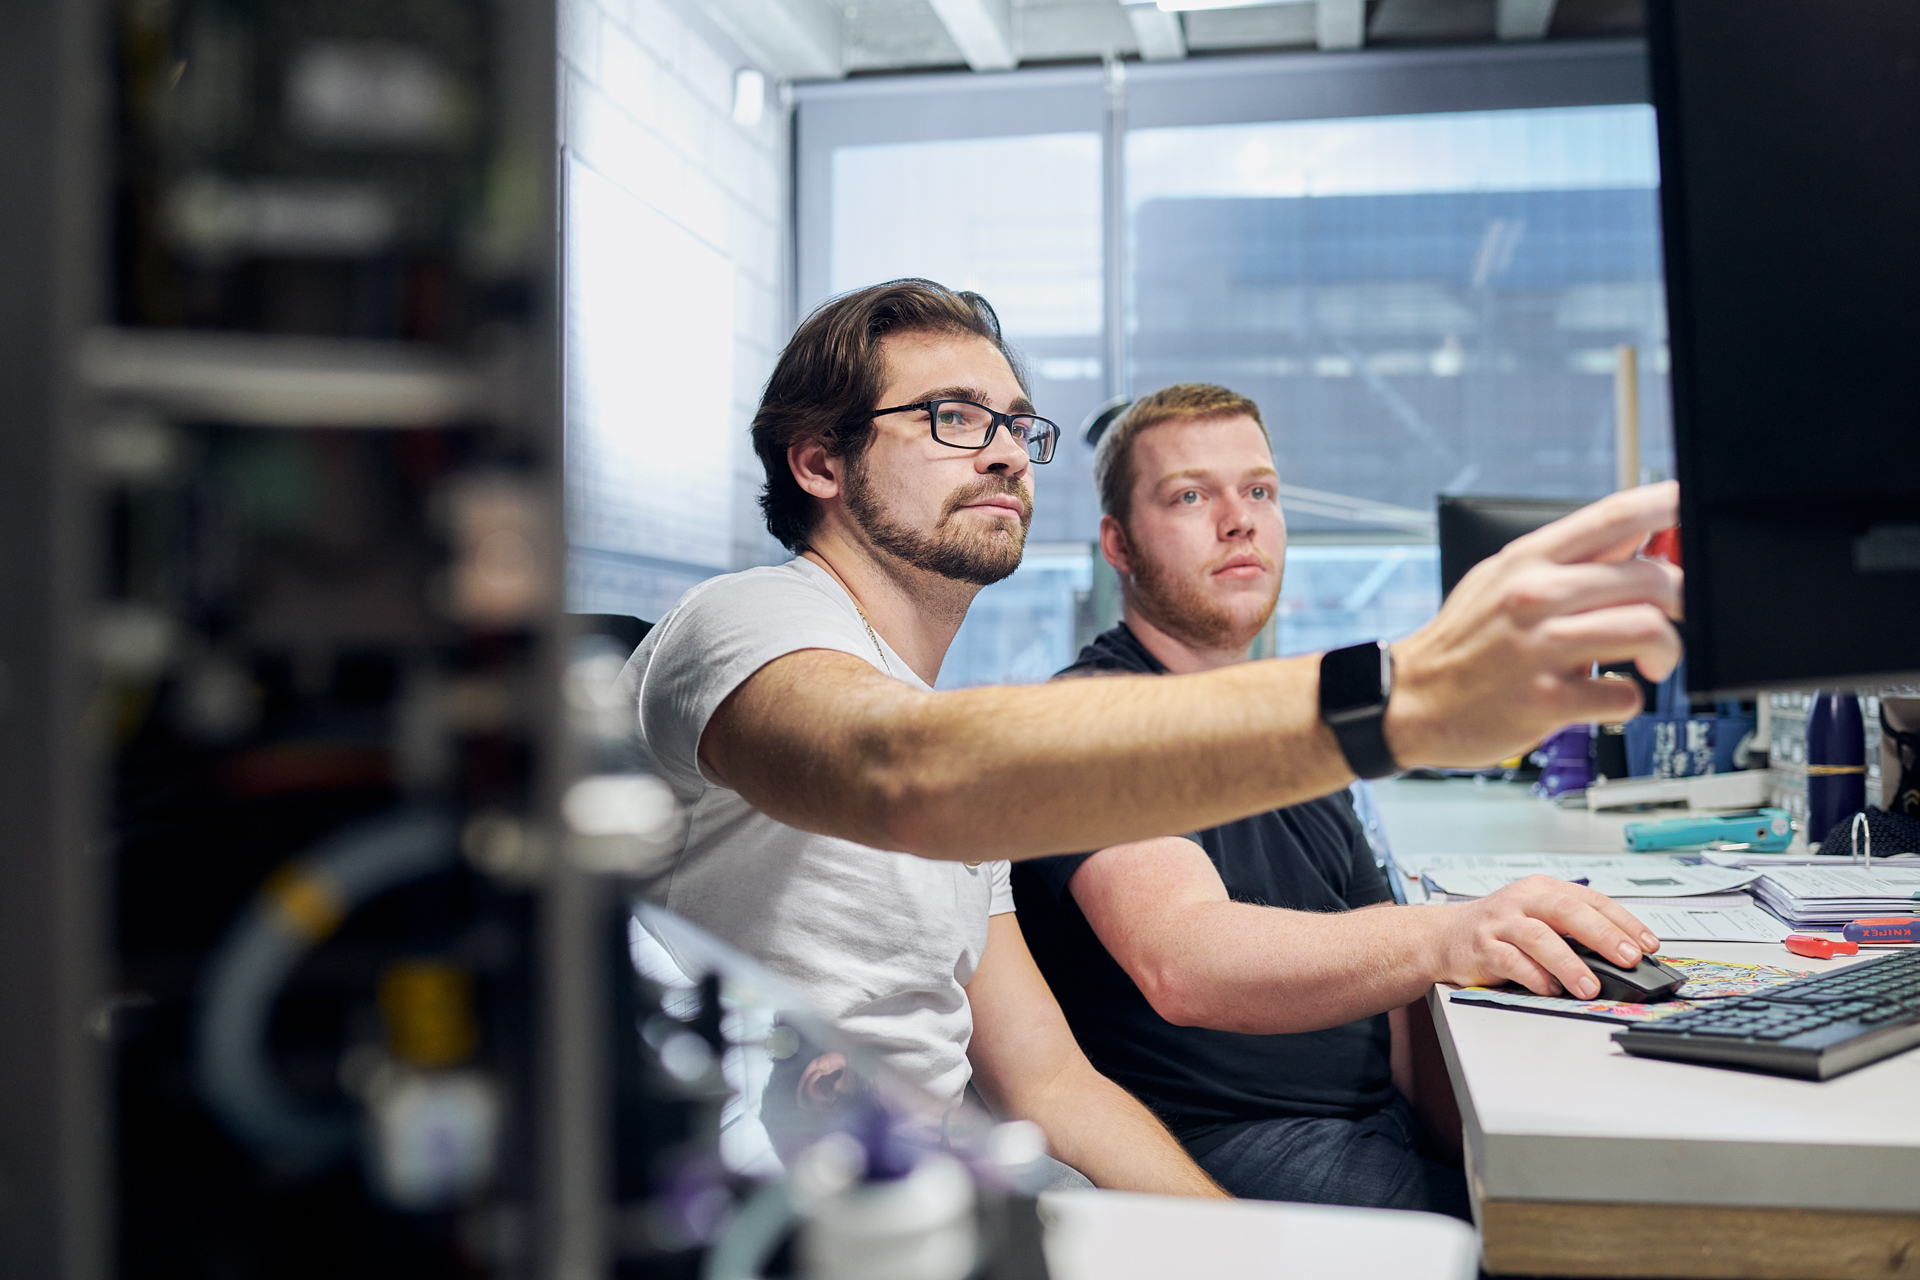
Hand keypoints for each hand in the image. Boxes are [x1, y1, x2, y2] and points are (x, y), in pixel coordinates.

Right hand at [1386, 481, 1683, 767]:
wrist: (1407, 701)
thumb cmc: (1460, 643)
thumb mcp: (1499, 579)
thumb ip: (1566, 559)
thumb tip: (1632, 533)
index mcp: (1528, 560)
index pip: (1615, 517)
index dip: (1669, 506)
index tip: (1695, 510)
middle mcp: (1535, 596)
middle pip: (1650, 577)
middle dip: (1682, 601)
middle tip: (1674, 620)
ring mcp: (1540, 649)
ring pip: (1648, 630)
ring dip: (1667, 651)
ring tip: (1652, 662)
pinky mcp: (1545, 701)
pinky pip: (1623, 694)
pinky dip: (1629, 698)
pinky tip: (1608, 696)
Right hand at [1430, 875, 1662, 999]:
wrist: (1443, 936)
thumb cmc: (1500, 929)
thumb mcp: (1538, 918)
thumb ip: (1572, 932)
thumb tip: (1621, 957)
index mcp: (1542, 889)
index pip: (1590, 899)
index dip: (1623, 921)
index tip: (1647, 945)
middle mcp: (1521, 901)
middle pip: (1566, 911)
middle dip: (1602, 935)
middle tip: (1628, 958)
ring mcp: (1500, 923)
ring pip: (1538, 937)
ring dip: (1569, 963)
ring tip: (1589, 987)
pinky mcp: (1482, 948)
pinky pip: (1511, 962)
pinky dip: (1534, 976)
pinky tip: (1551, 989)